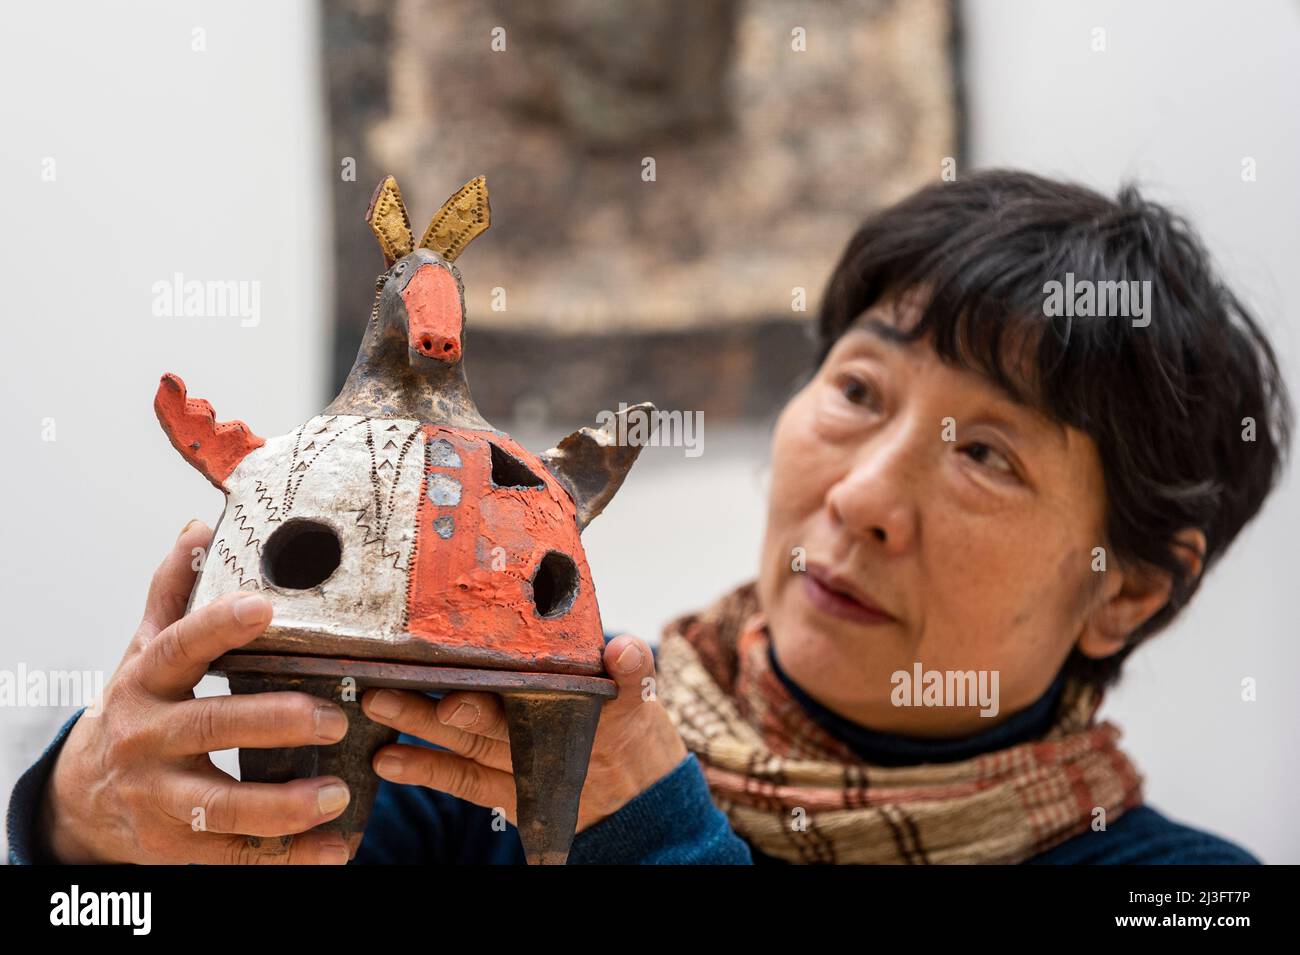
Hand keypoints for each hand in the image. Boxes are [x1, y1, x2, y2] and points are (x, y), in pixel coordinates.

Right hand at [38, 520, 354, 863]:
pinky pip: (236, 855)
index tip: (264, 607)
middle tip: (333, 717)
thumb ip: (176, 593)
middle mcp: (149, 739)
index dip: (218, 626)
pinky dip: (289, 858)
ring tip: (337, 793)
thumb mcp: (147, 649)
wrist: (87, 794)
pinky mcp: (178, 847)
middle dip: (274, 723)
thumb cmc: (141, 707)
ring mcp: (160, 799)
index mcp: (146, 682)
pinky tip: (334, 847)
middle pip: (211, 728)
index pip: (180, 647)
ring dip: (284, 805)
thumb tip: (200, 526)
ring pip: (222, 804)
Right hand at [360, 635, 687, 832]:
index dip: (469, 664)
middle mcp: (515, 709)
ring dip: (414, 722)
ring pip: (454, 734)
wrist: (640, 789)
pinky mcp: (501, 788)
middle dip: (426, 694)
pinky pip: (460, 778)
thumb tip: (624, 648)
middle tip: (387, 686)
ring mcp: (504, 748)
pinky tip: (387, 761)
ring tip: (374, 707)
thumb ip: (632, 672)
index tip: (443, 664)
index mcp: (541, 679)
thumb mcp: (638, 695)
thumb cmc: (632, 727)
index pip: (499, 665)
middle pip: (466, 698)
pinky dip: (425, 770)